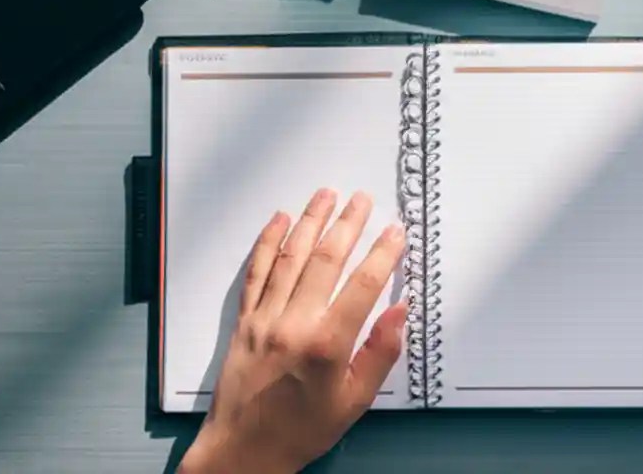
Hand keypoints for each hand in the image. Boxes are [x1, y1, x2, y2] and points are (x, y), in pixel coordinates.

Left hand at [178, 189, 407, 473]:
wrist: (244, 450)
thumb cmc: (302, 430)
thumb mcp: (354, 402)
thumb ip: (379, 354)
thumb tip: (399, 311)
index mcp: (326, 346)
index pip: (362, 287)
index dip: (382, 255)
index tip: (395, 232)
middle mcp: (293, 325)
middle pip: (326, 261)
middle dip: (347, 225)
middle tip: (363, 199)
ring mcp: (265, 319)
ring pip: (291, 258)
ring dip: (310, 222)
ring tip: (326, 194)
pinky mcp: (244, 321)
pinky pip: (256, 272)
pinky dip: (267, 242)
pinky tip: (279, 220)